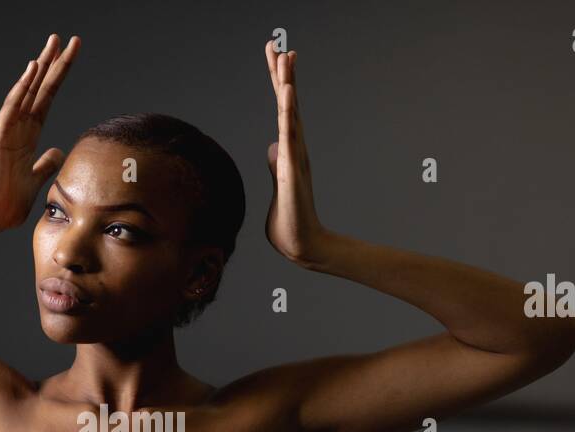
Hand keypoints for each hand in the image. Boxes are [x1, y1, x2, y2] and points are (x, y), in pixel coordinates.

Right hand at [0, 34, 79, 234]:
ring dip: (40, 67)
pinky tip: (31, 70)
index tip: (71, 55)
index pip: (47, 98)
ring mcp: (9, 129)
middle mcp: (20, 126)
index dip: (59, 76)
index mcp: (29, 134)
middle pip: (40, 88)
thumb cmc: (11, 199)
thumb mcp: (37, 178)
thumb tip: (58, 151)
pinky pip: (12, 107)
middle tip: (65, 38)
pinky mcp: (0, 137)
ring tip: (52, 43)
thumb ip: (46, 163)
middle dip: (53, 63)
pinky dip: (21, 88)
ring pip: (27, 91)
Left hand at [264, 41, 325, 266]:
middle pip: (286, 103)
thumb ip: (276, 164)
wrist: (301, 245)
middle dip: (281, 73)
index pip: (280, 110)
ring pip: (290, 113)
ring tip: (286, 56)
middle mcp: (294, 148)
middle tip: (279, 44)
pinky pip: (289, 134)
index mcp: (288, 150)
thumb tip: (273, 146)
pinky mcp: (291, 169)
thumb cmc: (288, 221)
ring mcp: (294, 157)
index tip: (274, 55)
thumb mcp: (278, 186)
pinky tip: (287, 91)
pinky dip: (287, 112)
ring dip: (287, 85)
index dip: (277, 83)